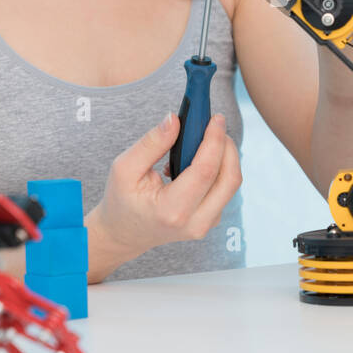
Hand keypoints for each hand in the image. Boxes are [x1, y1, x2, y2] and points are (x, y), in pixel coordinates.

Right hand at [89, 112, 241, 263]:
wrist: (125, 233)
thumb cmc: (122, 200)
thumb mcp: (125, 168)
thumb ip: (151, 143)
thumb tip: (175, 119)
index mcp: (172, 211)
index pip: (205, 172)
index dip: (214, 141)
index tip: (216, 119)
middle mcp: (195, 222)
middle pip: (229, 178)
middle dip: (227, 146)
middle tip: (215, 124)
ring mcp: (206, 224)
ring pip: (231, 183)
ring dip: (225, 155)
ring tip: (204, 139)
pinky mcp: (212, 220)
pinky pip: (225, 188)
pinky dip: (219, 167)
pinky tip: (199, 159)